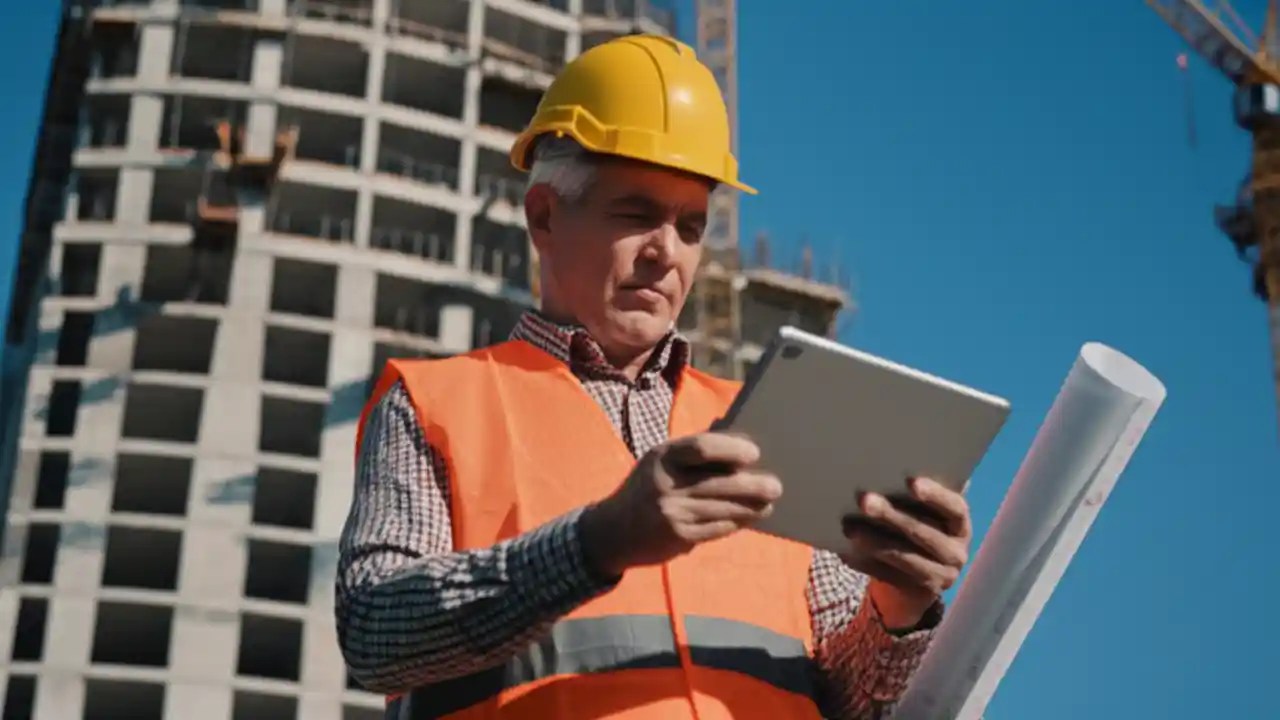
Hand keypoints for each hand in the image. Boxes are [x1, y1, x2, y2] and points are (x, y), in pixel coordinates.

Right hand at [580, 432, 781, 577]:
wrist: (613, 531)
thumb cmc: (648, 488)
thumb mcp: (660, 462)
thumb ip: (694, 453)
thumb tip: (742, 447)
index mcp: (662, 456)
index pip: (703, 447)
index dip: (733, 449)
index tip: (754, 454)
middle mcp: (665, 483)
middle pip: (721, 483)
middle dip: (753, 485)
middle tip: (776, 486)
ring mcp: (672, 513)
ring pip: (724, 509)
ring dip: (751, 508)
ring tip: (768, 504)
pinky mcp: (678, 537)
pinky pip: (717, 529)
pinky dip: (736, 523)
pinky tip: (747, 519)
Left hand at [843, 477, 971, 629]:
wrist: (919, 576)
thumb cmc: (919, 527)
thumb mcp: (925, 513)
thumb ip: (918, 496)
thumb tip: (887, 469)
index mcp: (961, 525)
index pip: (956, 508)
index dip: (936, 495)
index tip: (911, 482)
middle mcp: (957, 552)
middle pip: (924, 533)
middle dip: (892, 516)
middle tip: (865, 500)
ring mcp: (942, 576)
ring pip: (905, 557)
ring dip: (875, 542)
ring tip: (850, 529)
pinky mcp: (920, 593)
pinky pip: (889, 576)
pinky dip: (866, 563)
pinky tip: (846, 552)